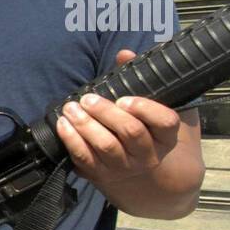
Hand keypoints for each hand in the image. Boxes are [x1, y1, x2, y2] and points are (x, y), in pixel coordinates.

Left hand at [56, 49, 183, 190]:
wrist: (140, 175)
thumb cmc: (145, 130)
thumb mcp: (154, 107)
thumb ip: (141, 79)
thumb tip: (124, 54)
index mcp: (167, 136)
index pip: (165, 122)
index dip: (146, 109)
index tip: (124, 99)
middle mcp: (148, 154)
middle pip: (131, 132)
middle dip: (106, 112)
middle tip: (88, 98)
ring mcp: (124, 167)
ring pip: (106, 146)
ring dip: (86, 125)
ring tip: (71, 108)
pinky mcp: (101, 175)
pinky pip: (85, 158)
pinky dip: (72, 140)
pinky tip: (62, 124)